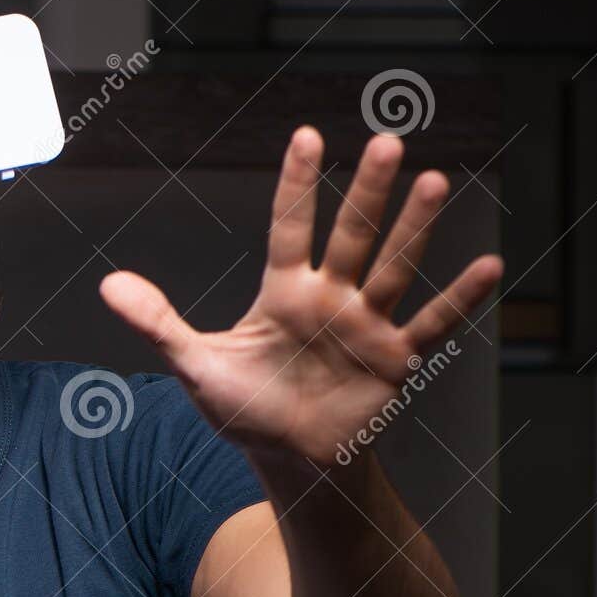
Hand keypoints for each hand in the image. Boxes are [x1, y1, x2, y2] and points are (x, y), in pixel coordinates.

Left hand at [99, 127, 503, 468]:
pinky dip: (458, 299)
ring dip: (413, 228)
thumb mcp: (194, 365)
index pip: (289, 227)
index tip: (306, 136)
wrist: (290, 460)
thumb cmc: (243, 409)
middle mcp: (330, 297)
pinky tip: (489, 265)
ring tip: (434, 180)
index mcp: (283, 293)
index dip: (296, 185)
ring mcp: (366, 325)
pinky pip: (430, 325)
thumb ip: (157, 322)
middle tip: (384, 141)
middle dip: (366, 192)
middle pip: (350, 235)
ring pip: (392, 267)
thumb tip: (107, 285)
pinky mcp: (394, 359)